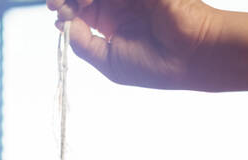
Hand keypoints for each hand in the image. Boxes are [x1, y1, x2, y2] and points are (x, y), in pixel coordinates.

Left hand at [47, 0, 219, 90]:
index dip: (64, 7)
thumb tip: (63, 24)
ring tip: (78, 3)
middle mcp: (118, 6)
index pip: (79, 8)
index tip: (57, 12)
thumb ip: (84, 44)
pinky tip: (90, 1)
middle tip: (57, 3)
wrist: (190, 56)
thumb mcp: (109, 62)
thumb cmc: (155, 66)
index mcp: (111, 25)